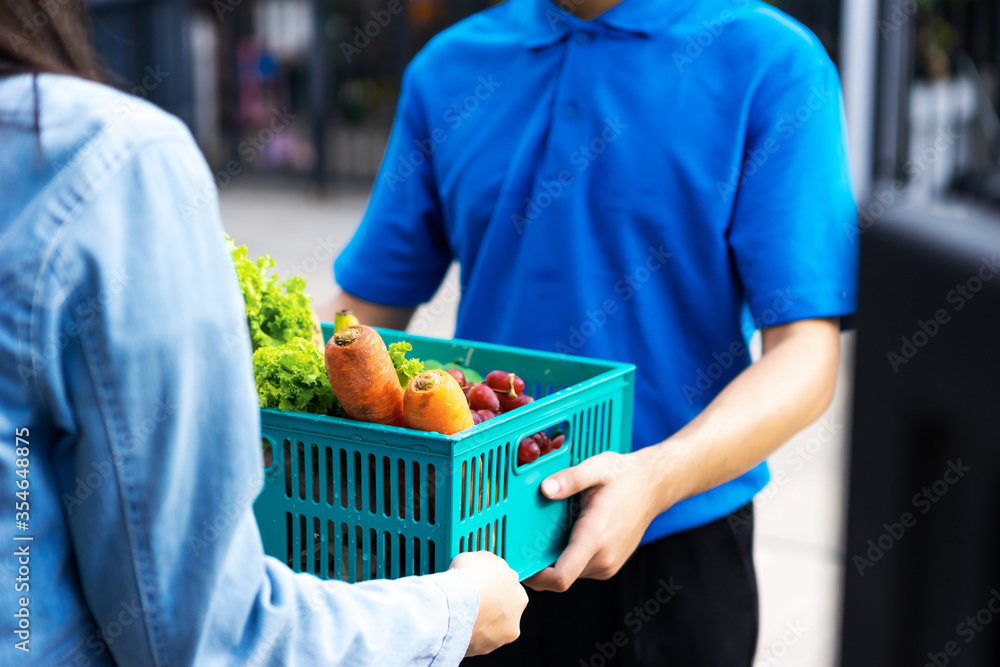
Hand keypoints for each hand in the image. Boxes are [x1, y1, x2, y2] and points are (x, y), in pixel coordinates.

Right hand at [450, 551, 527, 655]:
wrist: (458, 601)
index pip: (509, 590)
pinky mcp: (488, 647)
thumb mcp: (483, 557)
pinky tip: (460, 625)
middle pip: (503, 610)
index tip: (483, 586)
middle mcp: (515, 614)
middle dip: (491, 607)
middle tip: (473, 600)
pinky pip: (479, 640)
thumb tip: (487, 565)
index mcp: (520, 593)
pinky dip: (470, 634)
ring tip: (463, 613)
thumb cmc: (471, 577)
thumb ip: (490, 564)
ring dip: (481, 622)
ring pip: (492, 627)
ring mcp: (502, 633)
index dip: (494, 587)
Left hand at [524, 450, 659, 591]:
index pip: (561, 578)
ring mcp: (608, 564)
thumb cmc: (625, 476)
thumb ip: (570, 479)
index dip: (536, 578)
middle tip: (523, 541)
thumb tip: (545, 489)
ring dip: (555, 559)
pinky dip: (569, 556)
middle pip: (560, 576)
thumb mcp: (597, 468)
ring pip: (570, 572)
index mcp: (595, 538)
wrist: (654, 485)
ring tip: (548, 532)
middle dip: (540, 564)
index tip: (518, 563)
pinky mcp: (610, 564)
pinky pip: (580, 567)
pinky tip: (567, 533)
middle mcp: (603, 558)